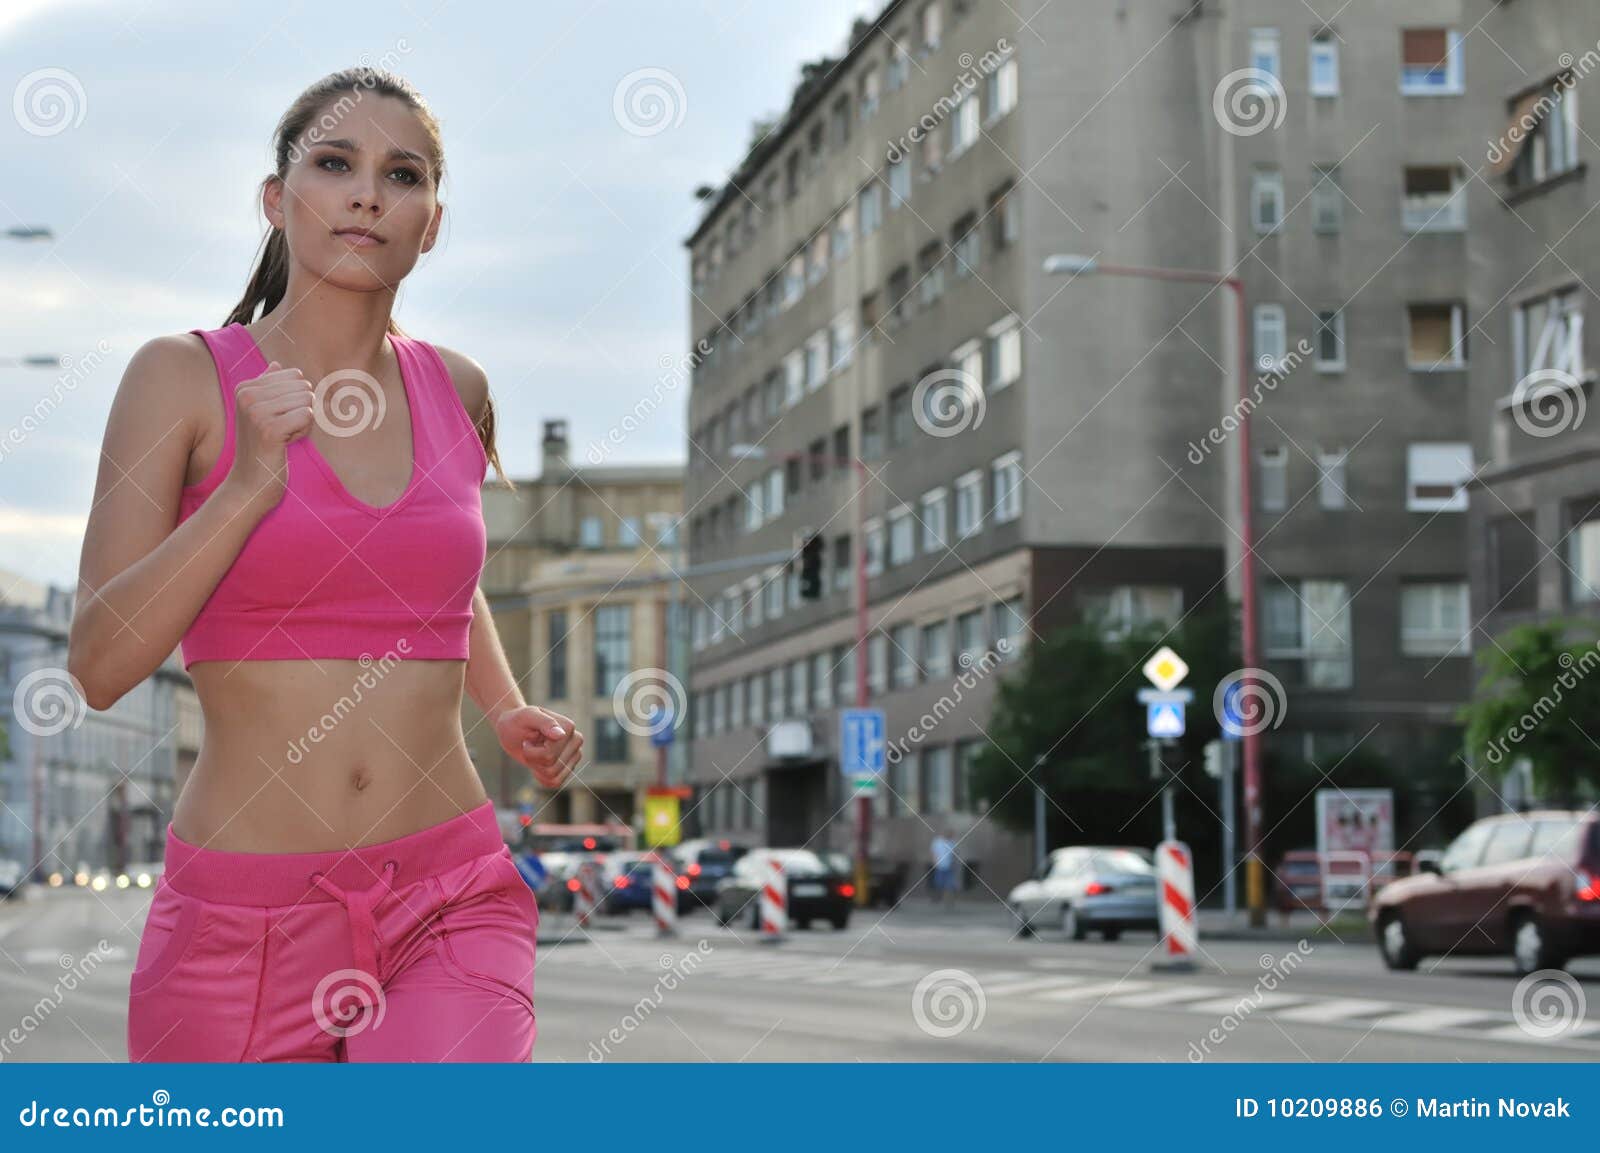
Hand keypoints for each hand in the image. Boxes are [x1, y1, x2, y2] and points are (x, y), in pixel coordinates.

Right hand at [221, 360, 314, 511]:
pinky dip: (303, 432)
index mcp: (245, 387)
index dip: (295, 398)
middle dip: (301, 410)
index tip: (279, 417)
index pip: (294, 375)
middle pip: (303, 387)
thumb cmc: (261, 446)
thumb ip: (269, 386)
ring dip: (302, 423)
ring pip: (307, 401)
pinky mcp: (269, 430)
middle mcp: (247, 396)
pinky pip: (307, 416)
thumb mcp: (261, 412)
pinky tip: (285, 443)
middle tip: (282, 429)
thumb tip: (278, 364)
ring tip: (282, 437)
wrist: (250, 482)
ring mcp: (256, 412)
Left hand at [495, 706, 581, 787]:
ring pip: (553, 776)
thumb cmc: (518, 721)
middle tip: (529, 745)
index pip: (549, 754)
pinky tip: (537, 763)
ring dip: (536, 767)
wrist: (514, 729)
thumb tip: (561, 735)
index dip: (531, 751)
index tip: (526, 739)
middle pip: (552, 767)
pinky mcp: (569, 767)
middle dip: (533, 760)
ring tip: (533, 752)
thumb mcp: (526, 717)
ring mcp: (574, 755)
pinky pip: (555, 782)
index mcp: (568, 727)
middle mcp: (576, 741)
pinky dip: (541, 776)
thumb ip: (545, 723)